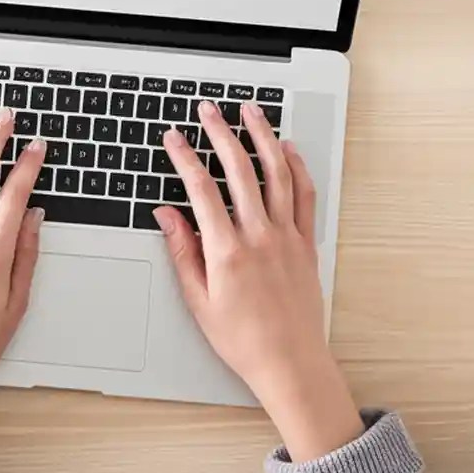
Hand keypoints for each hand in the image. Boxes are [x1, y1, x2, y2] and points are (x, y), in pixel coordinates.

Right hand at [157, 100, 362, 461]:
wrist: (290, 362)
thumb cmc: (242, 338)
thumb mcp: (198, 299)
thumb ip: (182, 251)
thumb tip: (167, 215)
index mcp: (227, 250)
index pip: (201, 189)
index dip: (184, 158)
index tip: (174, 138)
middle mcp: (260, 236)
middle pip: (239, 170)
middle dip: (221, 133)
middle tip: (208, 110)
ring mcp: (287, 237)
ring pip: (276, 173)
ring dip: (262, 137)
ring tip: (250, 112)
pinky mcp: (306, 243)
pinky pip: (303, 196)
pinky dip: (296, 168)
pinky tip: (286, 150)